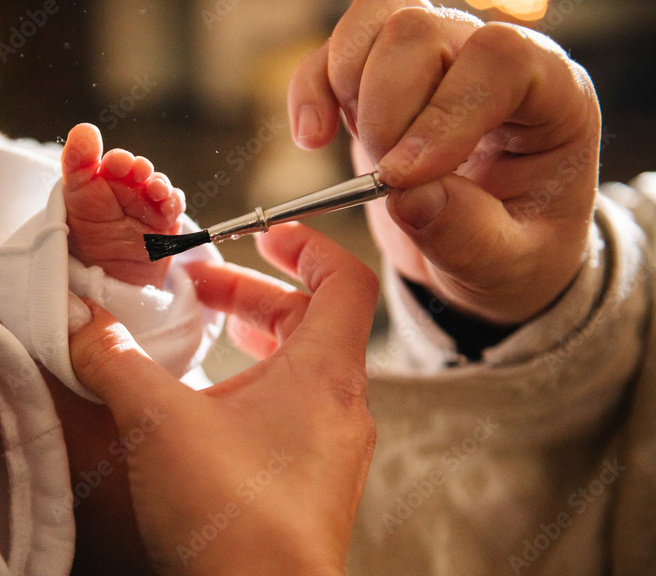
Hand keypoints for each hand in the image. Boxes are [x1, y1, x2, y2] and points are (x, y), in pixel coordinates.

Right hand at [69, 224, 375, 575]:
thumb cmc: (234, 521)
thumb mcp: (157, 422)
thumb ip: (115, 360)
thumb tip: (82, 324)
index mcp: (325, 374)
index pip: (344, 279)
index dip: (307, 243)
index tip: (264, 232)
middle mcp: (339, 408)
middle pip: (313, 322)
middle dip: (253, 296)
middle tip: (201, 288)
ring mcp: (328, 450)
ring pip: (300, 371)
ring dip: (252, 343)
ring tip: (200, 335)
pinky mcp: (307, 484)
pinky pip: (289, 414)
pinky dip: (252, 389)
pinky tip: (201, 405)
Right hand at [288, 0, 601, 324]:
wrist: (490, 256)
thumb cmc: (515, 252)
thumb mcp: (507, 265)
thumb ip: (467, 236)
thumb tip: (408, 198)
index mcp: (551, 97)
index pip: (500, 59)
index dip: (445, 113)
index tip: (405, 178)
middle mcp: (491, 61)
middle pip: (422, 32)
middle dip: (386, 112)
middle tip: (386, 182)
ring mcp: (436, 60)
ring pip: (375, 23)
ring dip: (348, 92)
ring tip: (364, 159)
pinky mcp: (383, 78)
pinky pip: (336, 52)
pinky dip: (312, 90)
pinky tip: (313, 137)